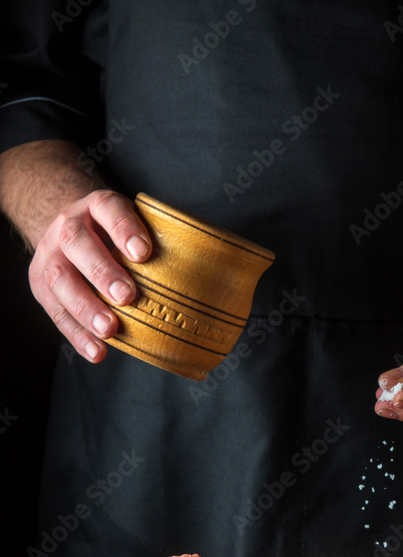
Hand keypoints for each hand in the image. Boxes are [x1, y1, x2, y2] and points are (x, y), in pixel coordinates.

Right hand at [28, 189, 151, 361]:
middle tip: (127, 296)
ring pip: (60, 280)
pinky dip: (77, 334)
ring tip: (109, 329)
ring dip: (86, 308)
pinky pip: (55, 312)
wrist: (66, 229)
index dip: (124, 228)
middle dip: (102, 272)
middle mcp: (67, 226)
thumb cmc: (112, 232)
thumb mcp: (130, 222)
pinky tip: (97, 350)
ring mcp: (50, 256)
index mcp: (95, 206)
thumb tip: (206, 272)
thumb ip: (157, 238)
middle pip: (78, 244)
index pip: (108, 208)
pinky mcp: (41, 285)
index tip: (143, 253)